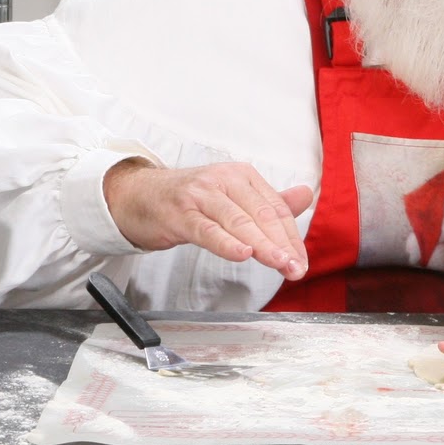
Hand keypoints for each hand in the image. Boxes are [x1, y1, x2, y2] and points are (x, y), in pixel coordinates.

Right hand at [104, 158, 312, 279]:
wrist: (138, 196)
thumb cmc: (189, 200)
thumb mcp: (232, 197)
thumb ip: (268, 201)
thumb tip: (305, 195)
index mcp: (243, 176)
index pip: (276, 209)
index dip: (291, 237)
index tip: (300, 262)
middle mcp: (225, 180)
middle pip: (262, 215)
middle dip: (282, 244)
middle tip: (296, 268)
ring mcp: (201, 195)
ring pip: (239, 222)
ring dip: (262, 245)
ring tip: (279, 263)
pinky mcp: (180, 212)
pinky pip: (208, 230)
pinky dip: (226, 243)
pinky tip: (242, 254)